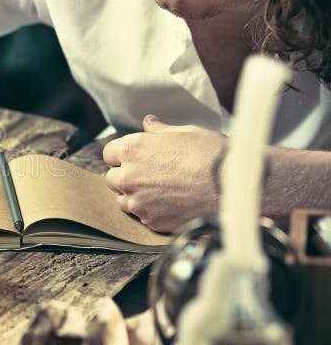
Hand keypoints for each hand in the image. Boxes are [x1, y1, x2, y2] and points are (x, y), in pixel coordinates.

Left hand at [102, 115, 225, 231]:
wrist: (235, 186)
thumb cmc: (212, 154)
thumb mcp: (185, 132)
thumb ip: (159, 131)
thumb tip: (148, 122)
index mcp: (133, 149)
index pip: (109, 153)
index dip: (122, 155)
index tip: (135, 158)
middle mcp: (129, 176)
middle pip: (112, 178)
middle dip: (126, 176)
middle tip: (149, 175)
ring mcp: (138, 202)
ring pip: (123, 200)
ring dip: (134, 196)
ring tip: (159, 192)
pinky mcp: (151, 221)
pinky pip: (141, 217)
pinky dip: (150, 212)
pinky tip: (169, 205)